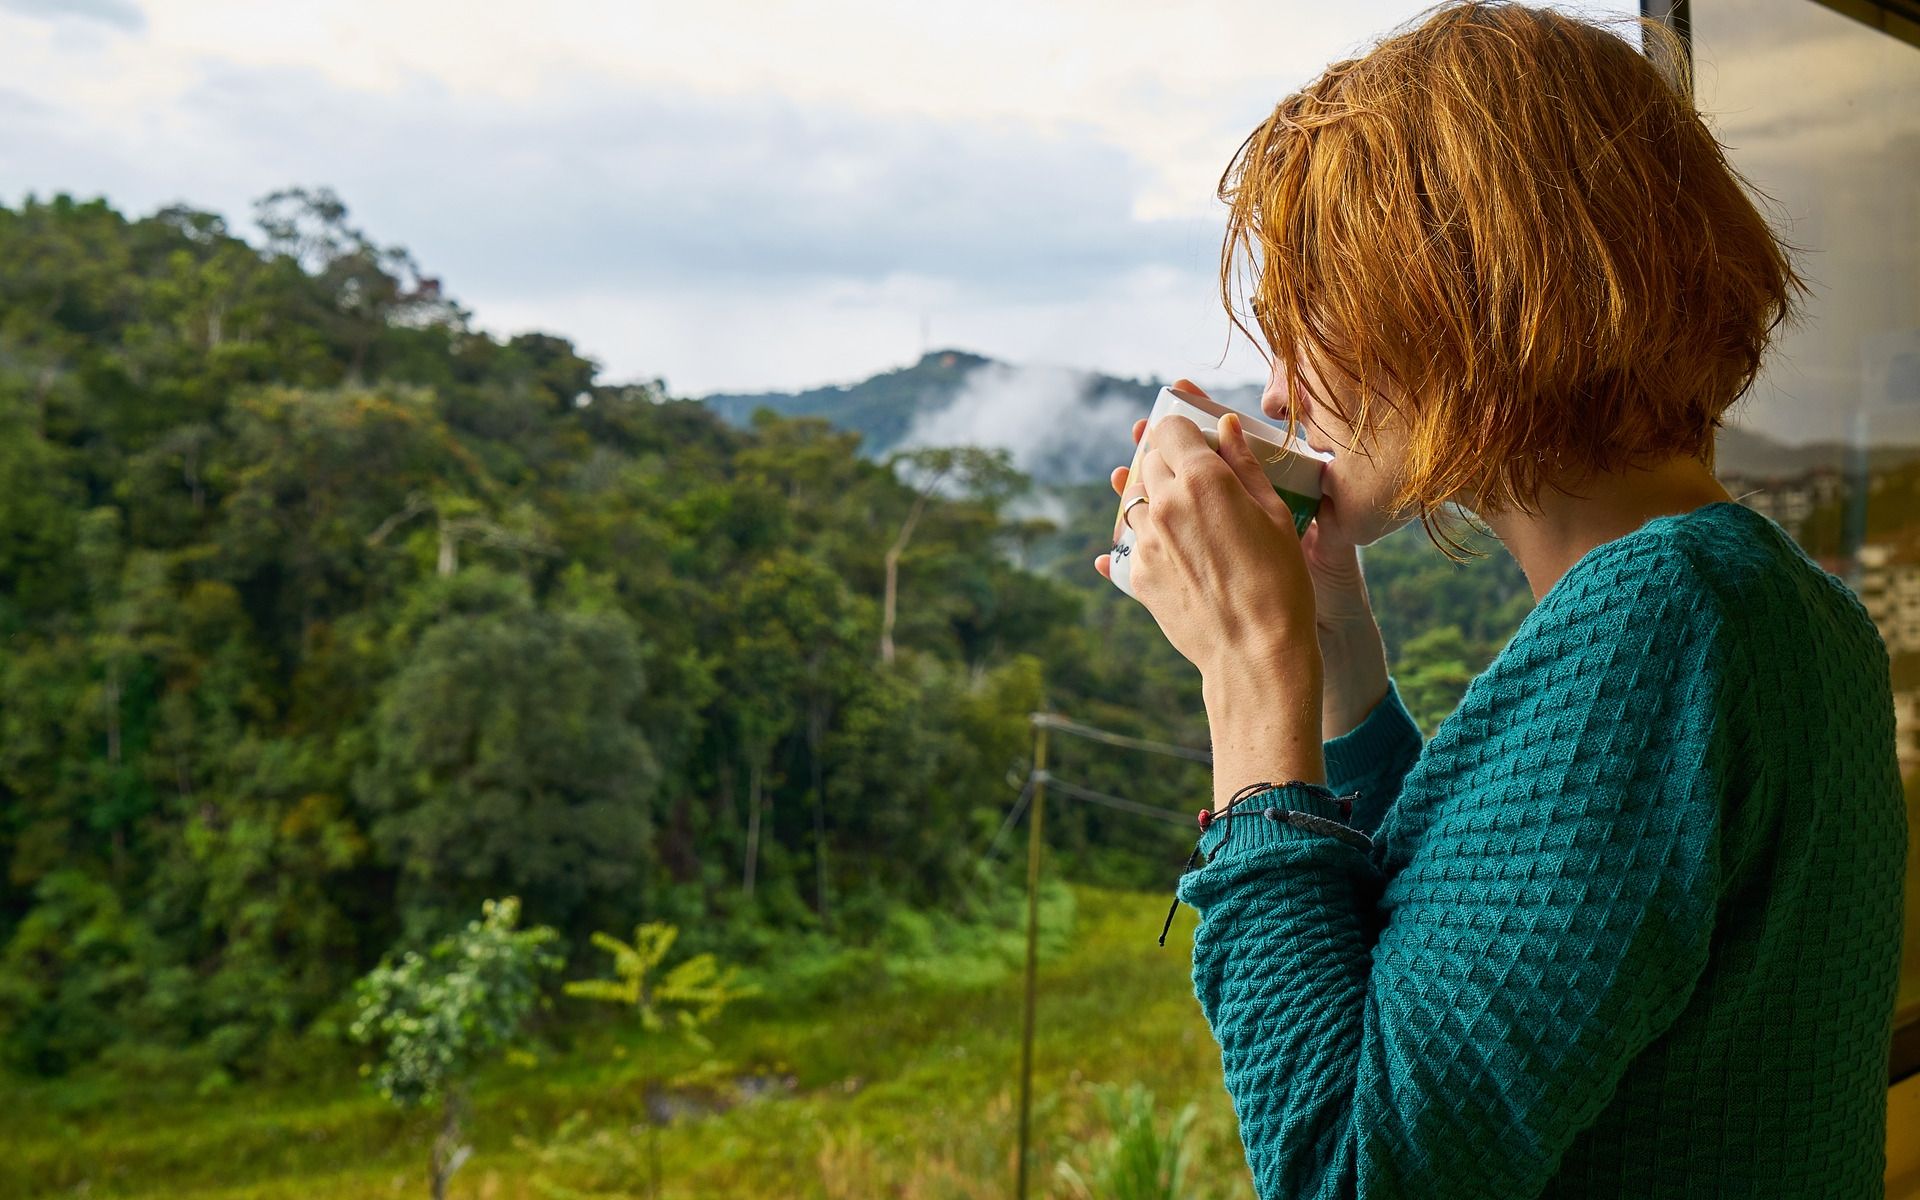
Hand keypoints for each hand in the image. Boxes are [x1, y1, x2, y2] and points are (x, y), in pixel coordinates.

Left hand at [1095, 384, 1388, 742]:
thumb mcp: (1275, 515)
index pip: (1169, 428)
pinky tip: (1177, 553)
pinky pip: (1133, 544)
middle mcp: (1164, 504)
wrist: (1255, 654)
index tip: (1195, 440)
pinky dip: (1150, 540)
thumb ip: (1245, 465)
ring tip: (1190, 521)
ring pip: (1136, 502)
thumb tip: (1227, 427)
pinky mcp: (1136, 575)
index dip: (1182, 430)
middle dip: (1169, 463)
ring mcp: (1144, 542)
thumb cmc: (1280, 582)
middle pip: (1149, 461)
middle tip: (1198, 480)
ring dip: (1156, 501)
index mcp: (1201, 480)